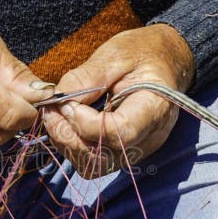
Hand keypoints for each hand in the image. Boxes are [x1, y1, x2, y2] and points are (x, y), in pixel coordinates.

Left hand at [42, 24, 193, 177]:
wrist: (165, 62)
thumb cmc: (144, 54)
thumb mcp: (116, 54)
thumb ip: (87, 76)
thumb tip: (59, 97)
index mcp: (154, 109)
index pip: (119, 133)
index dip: (85, 123)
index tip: (66, 102)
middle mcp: (148, 138)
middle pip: (101, 156)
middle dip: (68, 135)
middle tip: (51, 109)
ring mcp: (136, 150)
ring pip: (92, 165)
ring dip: (66, 143)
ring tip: (57, 115)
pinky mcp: (122, 153)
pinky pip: (92, 162)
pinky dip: (73, 147)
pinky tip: (67, 124)